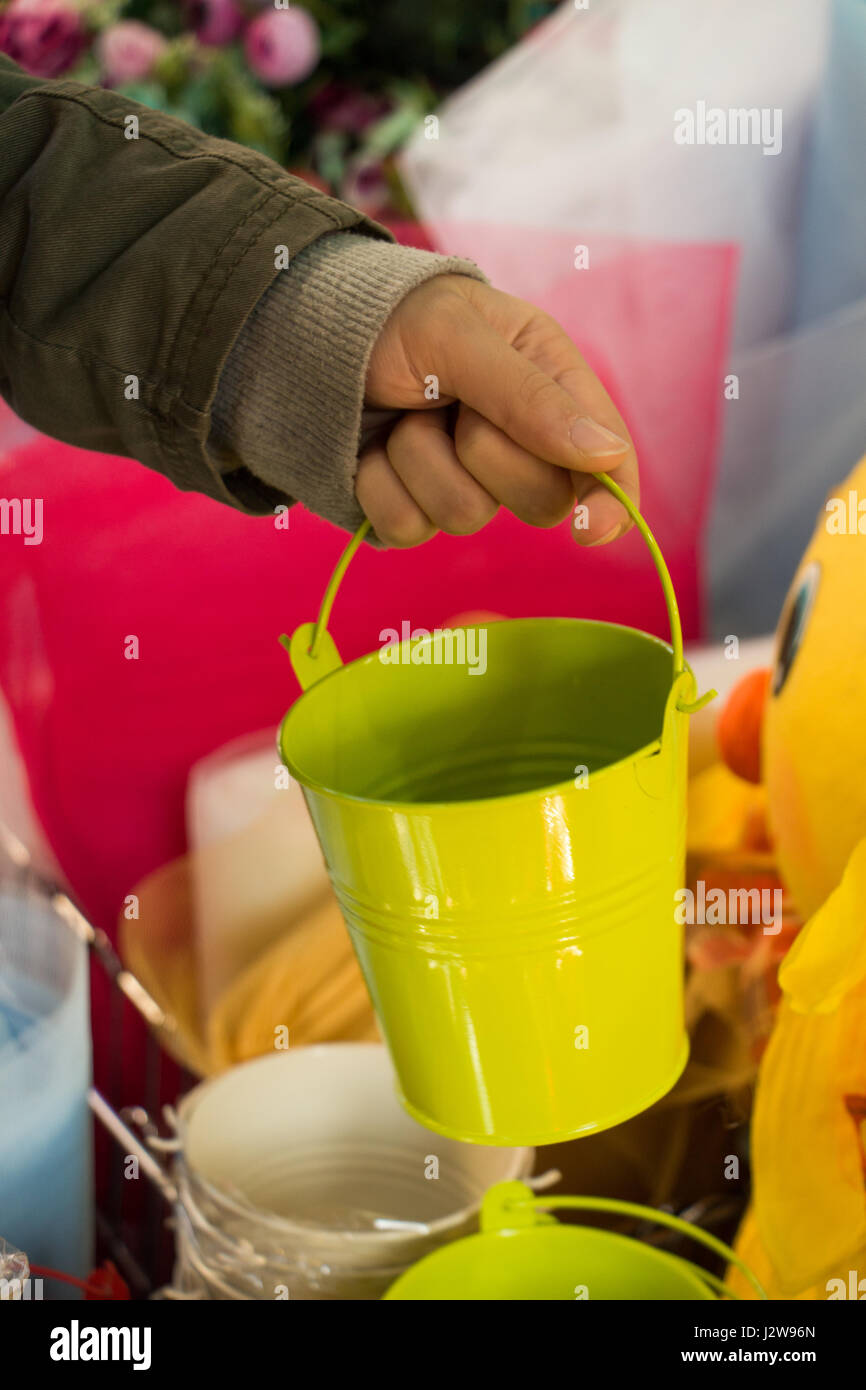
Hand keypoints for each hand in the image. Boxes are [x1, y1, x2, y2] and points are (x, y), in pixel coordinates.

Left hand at [359, 275, 637, 547]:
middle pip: (543, 500)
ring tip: (403, 414)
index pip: (607, 455)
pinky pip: (408, 530)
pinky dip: (380, 486)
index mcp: (549, 383)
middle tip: (451, 406)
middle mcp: (517, 439)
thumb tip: (605, 453)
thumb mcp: (459, 335)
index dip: (610, 497)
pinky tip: (371, 449)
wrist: (306, 335)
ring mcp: (465, 480)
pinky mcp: (414, 508)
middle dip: (487, 453)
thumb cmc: (394, 316)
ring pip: (467, 517)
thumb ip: (528, 395)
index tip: (593, 530)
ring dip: (420, 462)